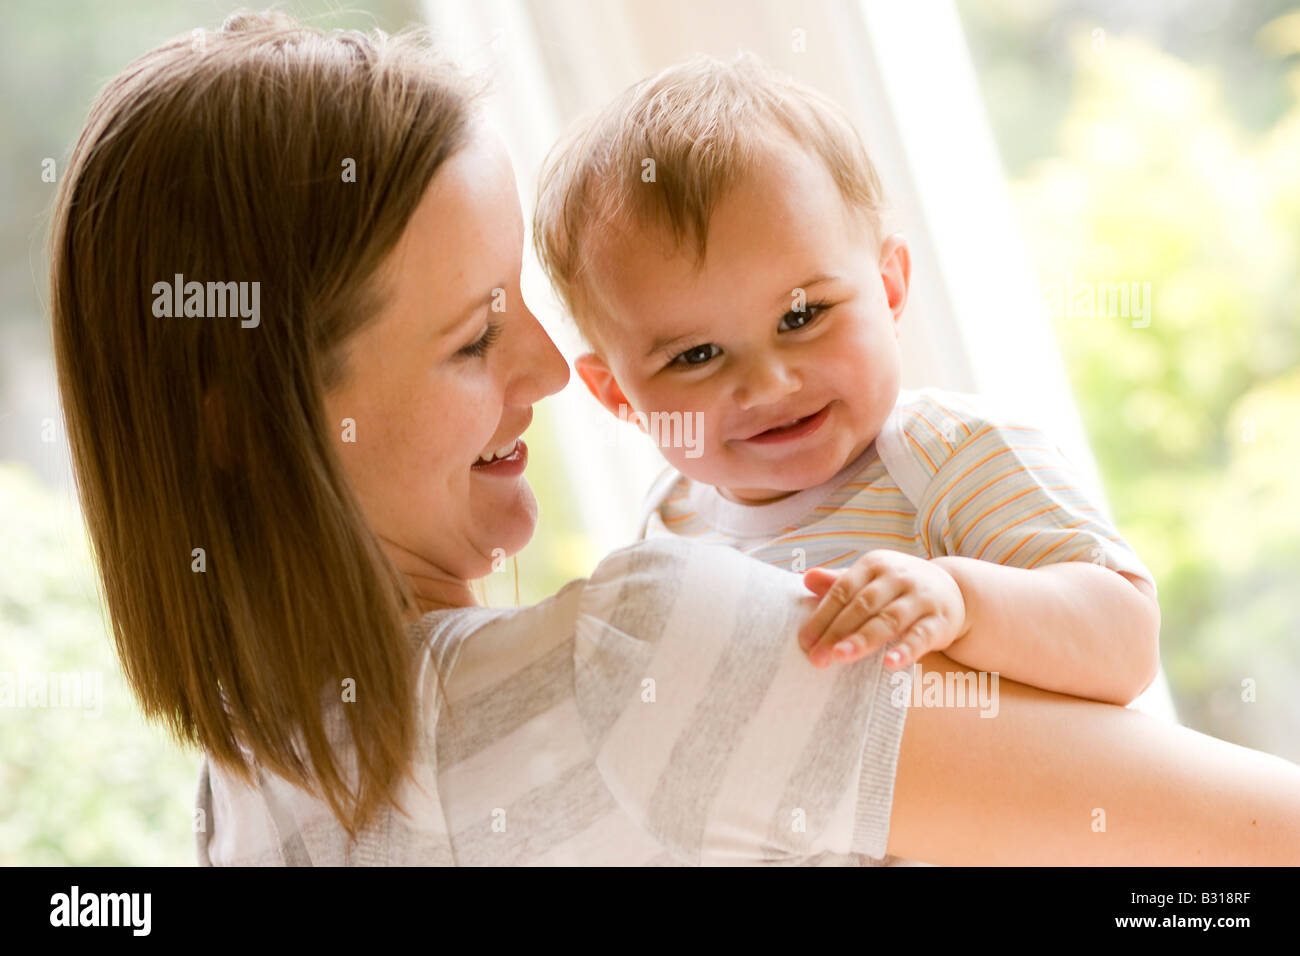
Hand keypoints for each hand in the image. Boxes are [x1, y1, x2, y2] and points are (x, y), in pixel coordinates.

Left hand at [798, 550, 967, 669]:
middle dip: (837, 632)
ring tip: (841, 657)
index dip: (822, 616)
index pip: (843, 590)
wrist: (953, 590)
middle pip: (862, 606)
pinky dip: (906, 650)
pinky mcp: (940, 620)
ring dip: (863, 639)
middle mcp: (897, 577)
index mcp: (874, 565)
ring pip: (889, 620)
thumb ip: (839, 582)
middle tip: (817, 657)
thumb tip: (806, 578)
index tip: (805, 641)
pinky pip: (921, 636)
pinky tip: (889, 664)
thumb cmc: (898, 588)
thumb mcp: (870, 580)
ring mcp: (921, 598)